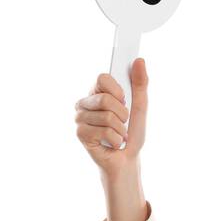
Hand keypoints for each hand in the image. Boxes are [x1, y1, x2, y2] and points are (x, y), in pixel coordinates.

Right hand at [76, 59, 148, 175]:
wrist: (127, 160)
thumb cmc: (132, 133)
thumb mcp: (140, 106)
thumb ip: (140, 83)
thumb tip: (139, 60)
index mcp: (97, 92)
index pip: (102, 78)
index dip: (116, 89)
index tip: (124, 99)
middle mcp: (85, 103)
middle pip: (105, 98)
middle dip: (122, 113)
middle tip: (123, 122)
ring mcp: (80, 118)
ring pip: (107, 117)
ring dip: (121, 129)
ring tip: (118, 134)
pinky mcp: (80, 133)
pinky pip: (105, 131)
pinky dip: (116, 139)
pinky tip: (113, 143)